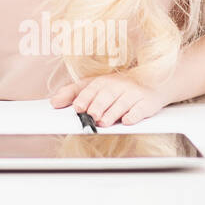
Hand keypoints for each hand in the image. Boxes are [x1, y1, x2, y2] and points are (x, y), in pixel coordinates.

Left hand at [51, 71, 170, 126]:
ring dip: (112, 113)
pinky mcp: (146, 103)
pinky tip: (127, 121)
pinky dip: (134, 115)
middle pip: (106, 96)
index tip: (77, 108)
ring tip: (103, 123)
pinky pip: (140, 109)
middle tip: (91, 116)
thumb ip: (73, 93)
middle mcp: (117, 86)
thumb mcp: (93, 86)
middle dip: (98, 106)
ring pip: (121, 103)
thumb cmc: (117, 87)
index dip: (84, 98)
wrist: (150, 81)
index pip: (91, 89)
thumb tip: (54, 102)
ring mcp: (132, 94)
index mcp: (102, 82)